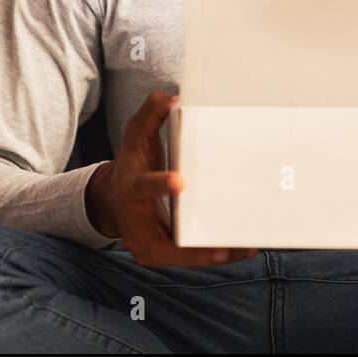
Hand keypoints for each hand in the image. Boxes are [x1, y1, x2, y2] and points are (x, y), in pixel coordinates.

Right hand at [89, 90, 258, 268]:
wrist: (113, 201)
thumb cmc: (131, 165)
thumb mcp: (135, 136)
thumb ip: (151, 114)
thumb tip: (175, 98)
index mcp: (131, 189)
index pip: (143, 185)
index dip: (160, 184)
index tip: (180, 181)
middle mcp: (135, 223)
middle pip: (164, 241)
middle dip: (193, 247)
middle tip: (223, 247)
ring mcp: (147, 245)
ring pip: (182, 256)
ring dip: (214, 254)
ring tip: (244, 248)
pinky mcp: (160, 256)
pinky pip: (190, 258)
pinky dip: (216, 254)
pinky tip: (242, 250)